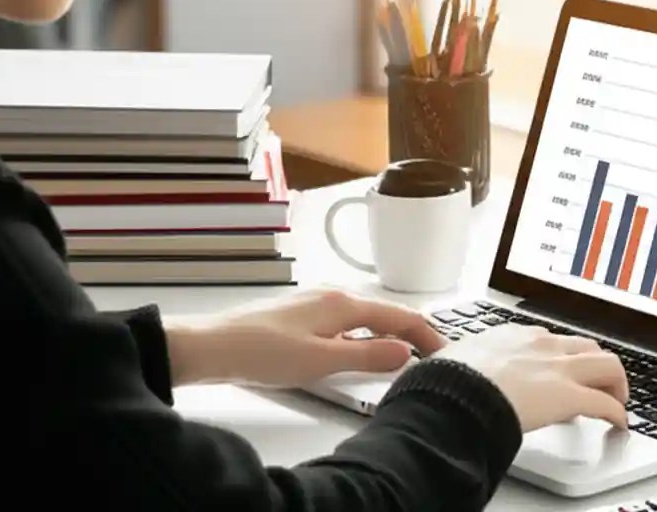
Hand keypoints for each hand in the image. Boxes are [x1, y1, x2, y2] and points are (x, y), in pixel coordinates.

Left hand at [166, 288, 446, 386]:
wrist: (212, 346)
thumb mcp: (322, 361)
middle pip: (382, 312)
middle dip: (409, 331)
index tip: (445, 350)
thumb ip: (367, 357)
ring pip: (362, 316)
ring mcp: (313, 302)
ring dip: (385, 333)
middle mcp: (330, 295)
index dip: (425, 334)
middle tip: (430, 354)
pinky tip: (356, 349)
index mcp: (342, 303)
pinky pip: (343, 321)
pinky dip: (361, 334)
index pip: (398, 316)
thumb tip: (404, 353)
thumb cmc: (262, 352)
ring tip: (401, 354)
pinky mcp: (298, 314)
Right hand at [432, 324, 628, 431]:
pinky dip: (616, 414)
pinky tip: (618, 424)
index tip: (556, 370)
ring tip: (616, 399)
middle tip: (597, 382)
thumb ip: (458, 360)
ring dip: (615, 383)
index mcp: (513, 335)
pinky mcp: (570, 396)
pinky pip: (606, 404)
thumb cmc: (449, 379)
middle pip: (586, 346)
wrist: (458, 393)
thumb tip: (441, 365)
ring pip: (608, 365)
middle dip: (596, 364)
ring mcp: (559, 368)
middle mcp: (542, 344)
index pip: (548, 339)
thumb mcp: (451, 358)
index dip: (558, 356)